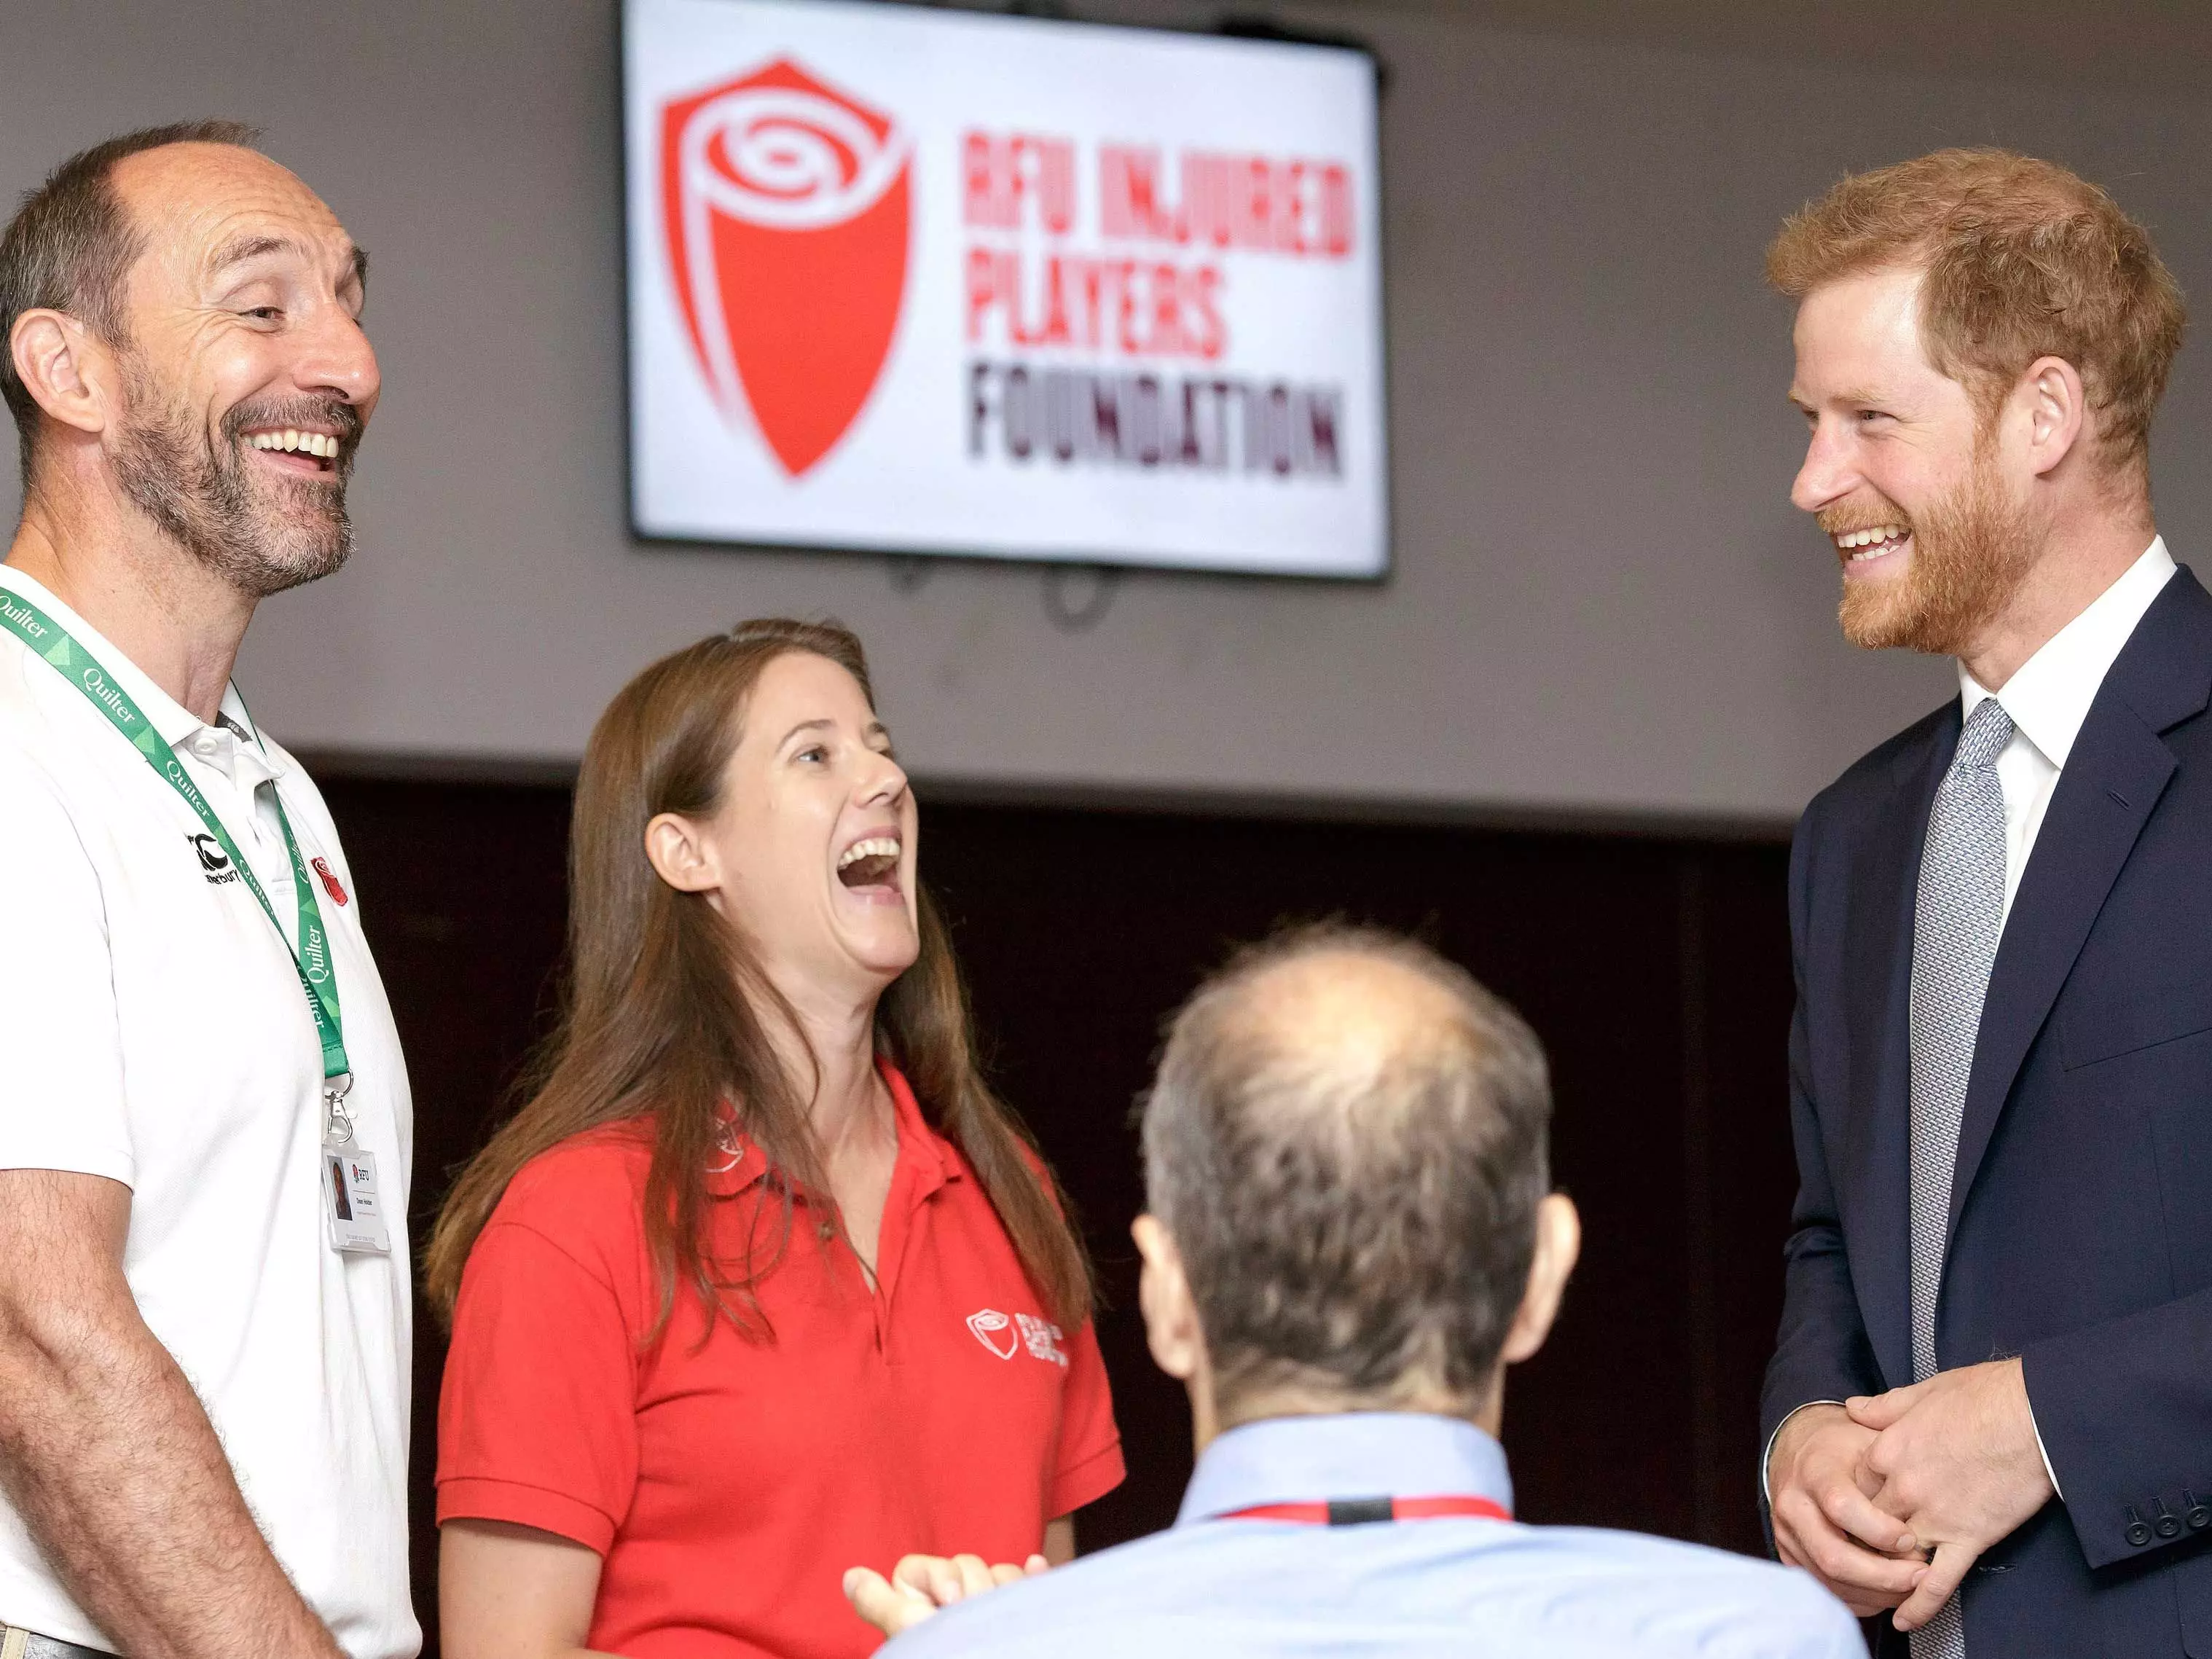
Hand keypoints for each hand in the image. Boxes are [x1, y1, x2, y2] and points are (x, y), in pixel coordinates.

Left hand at [843, 1551, 1047, 1637]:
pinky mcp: (1022, 1616)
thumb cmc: (953, 1652)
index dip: (940, 1575)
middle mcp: (953, 1610)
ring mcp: (989, 1613)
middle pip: (965, 1563)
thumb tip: (850, 1576)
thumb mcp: (908, 1627)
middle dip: (975, 1587)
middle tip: (975, 1619)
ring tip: (1004, 1621)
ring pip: (999, 1572)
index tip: (950, 1603)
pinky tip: (1036, 1568)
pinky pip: (1029, 1584)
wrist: (1003, 1656)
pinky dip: (1034, 1577)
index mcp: (920, 1609)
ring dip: (1005, 1588)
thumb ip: (879, 1603)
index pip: (920, 1568)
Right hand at [1768, 1403, 1927, 1616]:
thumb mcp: (1870, 1437)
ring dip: (1876, 1594)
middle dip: (1883, 1576)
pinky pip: (1825, 1591)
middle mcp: (1793, 1504)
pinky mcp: (1789, 1555)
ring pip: (1830, 1581)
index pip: (1841, 1506)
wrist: (1800, 1450)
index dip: (1879, 1530)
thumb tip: (1926, 1498)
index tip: (1911, 1539)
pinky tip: (1887, 1592)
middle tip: (1921, 1576)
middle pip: (1832, 1555)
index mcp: (1814, 1469)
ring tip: (1911, 1587)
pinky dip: (1861, 1599)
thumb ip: (1894, 1461)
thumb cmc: (1845, 1447)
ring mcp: (1787, 1533)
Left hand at [1849, 1358, 2054, 1631]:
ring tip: (1880, 1583)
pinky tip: (1905, 1620)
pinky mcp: (1969, 1537)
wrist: (2035, 1414)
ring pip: (1894, 1554)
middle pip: (1868, 1523)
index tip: (1858, 1510)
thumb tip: (1854, 1409)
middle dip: (1866, 1537)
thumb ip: (1884, 1407)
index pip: (1854, 1486)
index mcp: (1887, 1449)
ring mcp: (1934, 1515)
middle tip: (1865, 1550)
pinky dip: (1918, 1605)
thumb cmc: (1985, 1396)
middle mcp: (1902, 1486)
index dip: (1856, 1500)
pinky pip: (1937, 1581)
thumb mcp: (1924, 1392)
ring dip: (1886, 1569)